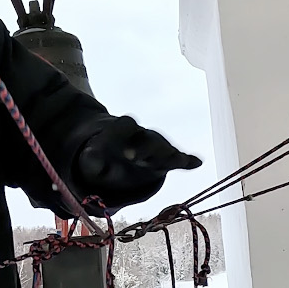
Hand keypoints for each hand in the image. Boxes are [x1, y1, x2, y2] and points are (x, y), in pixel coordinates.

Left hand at [75, 117, 201, 207]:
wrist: (118, 155)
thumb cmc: (104, 155)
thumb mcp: (93, 158)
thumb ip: (92, 157)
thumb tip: (91, 155)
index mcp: (124, 130)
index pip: (126, 125)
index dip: (122, 134)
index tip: (120, 148)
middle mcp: (143, 136)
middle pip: (148, 139)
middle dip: (145, 148)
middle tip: (135, 157)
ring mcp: (156, 148)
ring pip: (165, 150)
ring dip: (167, 155)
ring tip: (174, 160)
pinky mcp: (167, 161)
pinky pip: (180, 159)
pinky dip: (188, 160)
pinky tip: (197, 162)